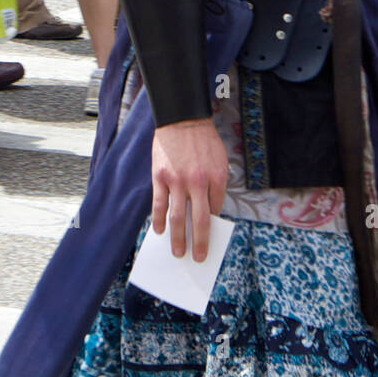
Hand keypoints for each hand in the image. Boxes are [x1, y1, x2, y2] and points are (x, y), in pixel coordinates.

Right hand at [151, 118, 227, 261]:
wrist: (182, 118)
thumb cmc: (202, 140)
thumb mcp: (219, 159)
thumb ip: (215, 184)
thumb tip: (210, 210)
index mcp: (217, 177)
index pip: (216, 210)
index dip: (212, 227)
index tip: (209, 239)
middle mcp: (198, 182)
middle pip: (200, 221)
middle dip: (200, 243)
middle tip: (198, 258)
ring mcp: (178, 180)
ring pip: (178, 217)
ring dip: (178, 239)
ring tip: (178, 252)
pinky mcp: (160, 177)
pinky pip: (159, 204)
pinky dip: (158, 220)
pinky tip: (159, 231)